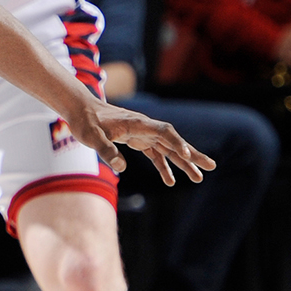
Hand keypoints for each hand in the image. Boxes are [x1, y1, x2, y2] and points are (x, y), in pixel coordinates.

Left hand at [64, 97, 215, 185]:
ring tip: (199, 178)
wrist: (80, 109)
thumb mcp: (91, 136)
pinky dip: (163, 166)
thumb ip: (105, 150)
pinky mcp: (136, 140)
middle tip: (211, 166)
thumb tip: (121, 167)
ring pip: (168, 149)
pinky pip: (155, 154)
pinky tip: (170, 181)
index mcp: (137, 123)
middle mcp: (145, 127)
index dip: (176, 143)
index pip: (164, 132)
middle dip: (192, 154)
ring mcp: (142, 134)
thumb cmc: (84, 121)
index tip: (186, 155)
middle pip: (173, 141)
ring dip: (183, 163)